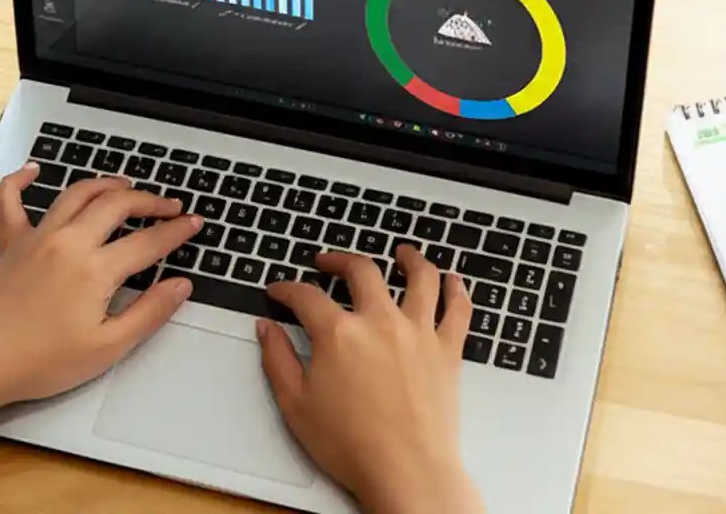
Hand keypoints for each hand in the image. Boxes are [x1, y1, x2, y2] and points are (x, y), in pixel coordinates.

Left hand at [0, 164, 200, 411]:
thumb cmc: (39, 362)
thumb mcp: (107, 348)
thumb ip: (148, 313)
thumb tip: (180, 287)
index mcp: (95, 269)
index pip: (148, 241)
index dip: (176, 231)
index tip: (193, 223)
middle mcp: (68, 242)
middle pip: (117, 205)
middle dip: (149, 201)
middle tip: (169, 206)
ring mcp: (36, 237)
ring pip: (76, 194)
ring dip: (106, 184)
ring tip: (126, 185)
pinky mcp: (9, 243)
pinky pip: (10, 200)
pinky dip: (21, 180)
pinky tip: (32, 170)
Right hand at [257, 247, 483, 513]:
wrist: (406, 471)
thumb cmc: (351, 445)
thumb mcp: (295, 405)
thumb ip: (277, 360)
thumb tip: (266, 330)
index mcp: (339, 334)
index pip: (306, 296)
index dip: (286, 289)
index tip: (279, 291)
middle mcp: (380, 322)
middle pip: (361, 271)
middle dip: (339, 260)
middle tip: (328, 261)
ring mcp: (418, 333)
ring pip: (421, 278)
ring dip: (410, 259)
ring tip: (403, 253)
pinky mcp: (447, 351)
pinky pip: (458, 310)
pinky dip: (458, 290)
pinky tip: (453, 280)